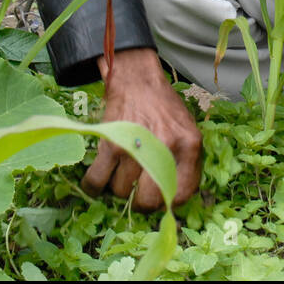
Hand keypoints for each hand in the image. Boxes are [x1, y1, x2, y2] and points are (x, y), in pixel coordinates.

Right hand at [82, 47, 202, 209]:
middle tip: (137, 193)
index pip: (182, 193)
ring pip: (121, 191)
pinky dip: (94, 187)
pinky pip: (97, 181)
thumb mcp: (188, 130)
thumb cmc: (164, 109)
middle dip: (141, 203)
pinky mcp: (111, 143)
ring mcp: (136, 146)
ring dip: (119, 189)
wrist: (138, 80)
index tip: (161, 201)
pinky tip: (99, 183)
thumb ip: (187, 162)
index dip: (169, 204)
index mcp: (189, 145)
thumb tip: (176, 199)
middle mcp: (165, 147)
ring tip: (122, 173)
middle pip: (148, 200)